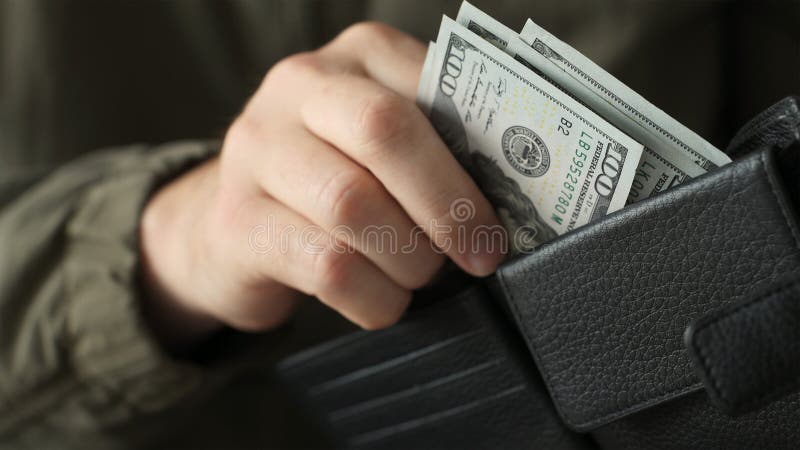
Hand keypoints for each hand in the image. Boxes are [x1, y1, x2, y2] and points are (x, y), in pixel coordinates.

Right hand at [139, 23, 504, 346]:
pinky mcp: (238, 220)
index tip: (507, 208)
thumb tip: (513, 196)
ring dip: (409, 259)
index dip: (480, 149)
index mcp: (357, 57)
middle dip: (448, 205)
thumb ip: (439, 147)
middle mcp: (298, 87)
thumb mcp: (384, 146)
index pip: (432, 84)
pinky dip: (375, 297)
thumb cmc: (336, 181)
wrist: (234, 225)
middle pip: (385, 132)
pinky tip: (383, 299)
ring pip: (352, 205)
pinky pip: (326, 266)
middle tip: (479, 254)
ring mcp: (258, 150)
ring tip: (421, 274)